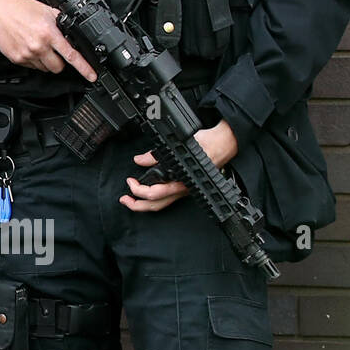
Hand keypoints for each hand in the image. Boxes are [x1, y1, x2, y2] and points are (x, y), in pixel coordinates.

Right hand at [0, 0, 96, 81]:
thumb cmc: (21, 9)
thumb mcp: (47, 11)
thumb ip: (61, 24)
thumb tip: (72, 36)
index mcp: (49, 34)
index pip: (71, 55)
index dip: (84, 68)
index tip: (92, 76)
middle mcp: (38, 46)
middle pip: (57, 68)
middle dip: (59, 62)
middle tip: (54, 52)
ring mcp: (27, 54)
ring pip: (44, 68)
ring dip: (45, 61)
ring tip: (37, 46)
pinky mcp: (16, 59)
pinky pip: (31, 66)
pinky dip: (32, 60)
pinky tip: (27, 46)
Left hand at [121, 119, 238, 212]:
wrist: (225, 144)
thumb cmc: (207, 144)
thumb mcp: (179, 144)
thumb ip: (156, 154)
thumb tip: (140, 159)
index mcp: (181, 181)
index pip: (155, 194)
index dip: (138, 190)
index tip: (129, 181)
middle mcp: (182, 189)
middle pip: (156, 205)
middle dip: (137, 205)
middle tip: (124, 199)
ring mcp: (184, 190)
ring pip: (162, 204)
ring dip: (144, 204)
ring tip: (131, 199)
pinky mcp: (185, 187)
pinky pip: (168, 198)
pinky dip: (154, 198)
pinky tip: (146, 192)